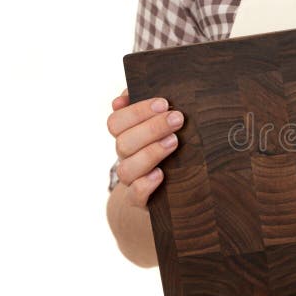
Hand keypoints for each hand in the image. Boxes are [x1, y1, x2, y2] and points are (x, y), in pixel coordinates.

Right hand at [106, 88, 184, 206]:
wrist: (173, 188)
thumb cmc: (171, 144)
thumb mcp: (163, 122)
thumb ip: (152, 106)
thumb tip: (128, 94)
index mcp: (127, 134)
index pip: (117, 121)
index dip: (137, 111)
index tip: (164, 102)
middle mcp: (126, 156)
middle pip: (123, 142)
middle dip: (151, 128)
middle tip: (178, 119)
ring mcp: (132, 179)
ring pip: (127, 168)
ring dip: (150, 153)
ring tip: (175, 142)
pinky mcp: (141, 201)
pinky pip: (135, 196)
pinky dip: (145, 185)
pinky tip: (160, 175)